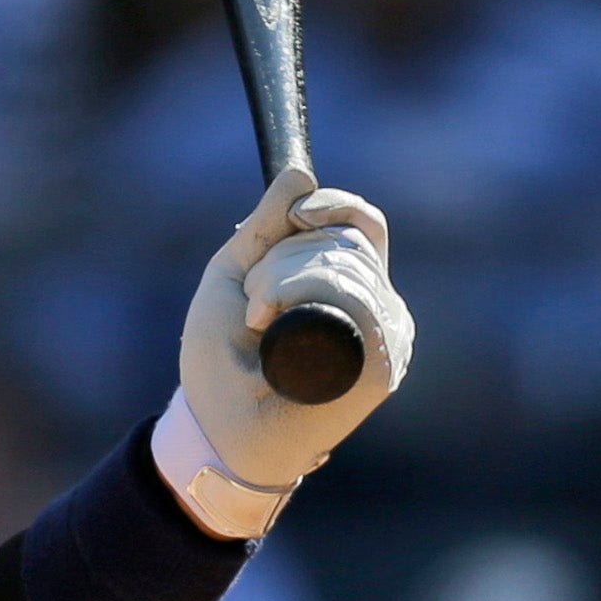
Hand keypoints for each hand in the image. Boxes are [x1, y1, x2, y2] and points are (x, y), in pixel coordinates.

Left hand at [170, 165, 414, 517]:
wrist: (215, 428)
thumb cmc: (221, 365)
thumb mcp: (233, 278)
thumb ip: (263, 227)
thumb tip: (299, 172)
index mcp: (349, 290)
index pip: (365, 227)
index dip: (336, 205)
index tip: (299, 210)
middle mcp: (378, 310)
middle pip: (345, 238)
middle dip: (283, 257)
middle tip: (252, 305)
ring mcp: (386, 336)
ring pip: (343, 261)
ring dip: (280, 279)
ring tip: (256, 323)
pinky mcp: (382, 361)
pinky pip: (351, 293)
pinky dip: (299, 294)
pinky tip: (270, 327)